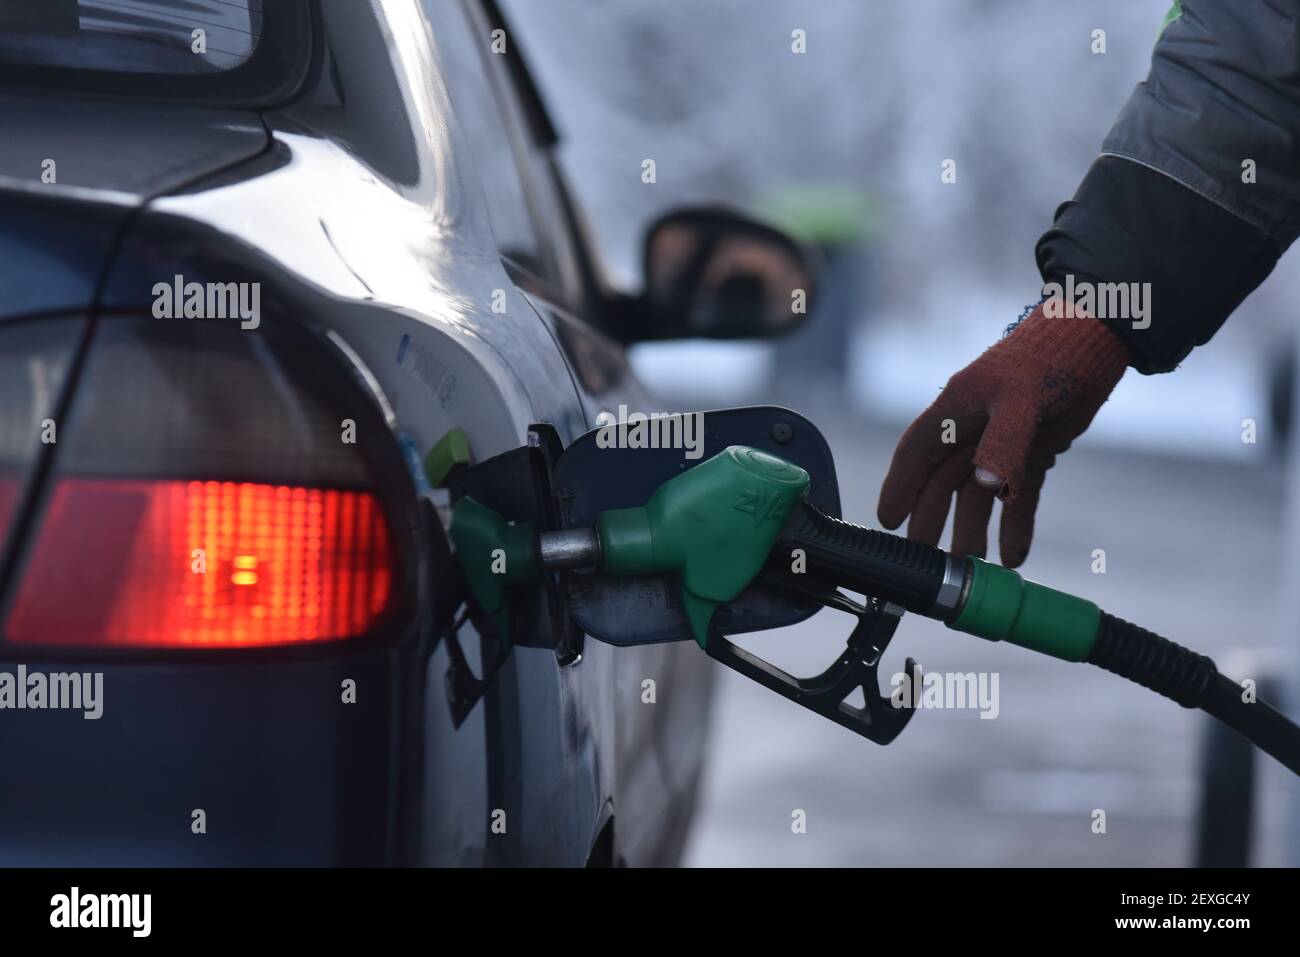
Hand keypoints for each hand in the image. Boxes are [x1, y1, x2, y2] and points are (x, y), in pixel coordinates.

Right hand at [876, 300, 1128, 566]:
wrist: (1096, 338)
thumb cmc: (1049, 358)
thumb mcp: (1023, 398)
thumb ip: (1004, 443)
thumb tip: (987, 487)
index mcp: (956, 411)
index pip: (916, 454)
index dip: (899, 487)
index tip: (888, 521)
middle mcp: (972, 430)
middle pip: (942, 483)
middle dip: (933, 521)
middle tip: (928, 560)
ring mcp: (1002, 443)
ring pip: (977, 495)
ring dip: (974, 529)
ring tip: (975, 567)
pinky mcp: (1033, 453)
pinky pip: (1018, 496)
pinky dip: (1015, 524)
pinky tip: (1015, 555)